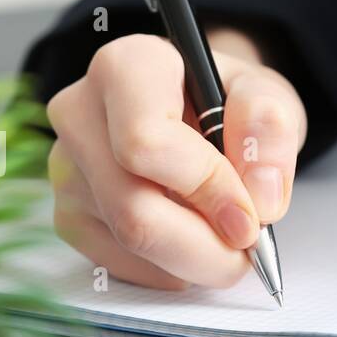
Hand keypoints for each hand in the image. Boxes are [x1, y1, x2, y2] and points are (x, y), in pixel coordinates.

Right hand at [46, 28, 306, 289]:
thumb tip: (259, 199)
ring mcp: (66, 169)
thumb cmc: (222, 102)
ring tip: (219, 233)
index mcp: (126, 67)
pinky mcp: (66, 214)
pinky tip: (187, 239)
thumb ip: (270, 131)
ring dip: (190, 260)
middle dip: (203, 247)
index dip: (205, 189)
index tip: (250, 216)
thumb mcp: (266, 94)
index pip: (146, 143)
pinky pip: (118, 264)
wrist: (191, 112)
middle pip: (132, 210)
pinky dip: (166, 269)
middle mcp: (79, 114)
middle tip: (247, 250)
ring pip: (127, 244)